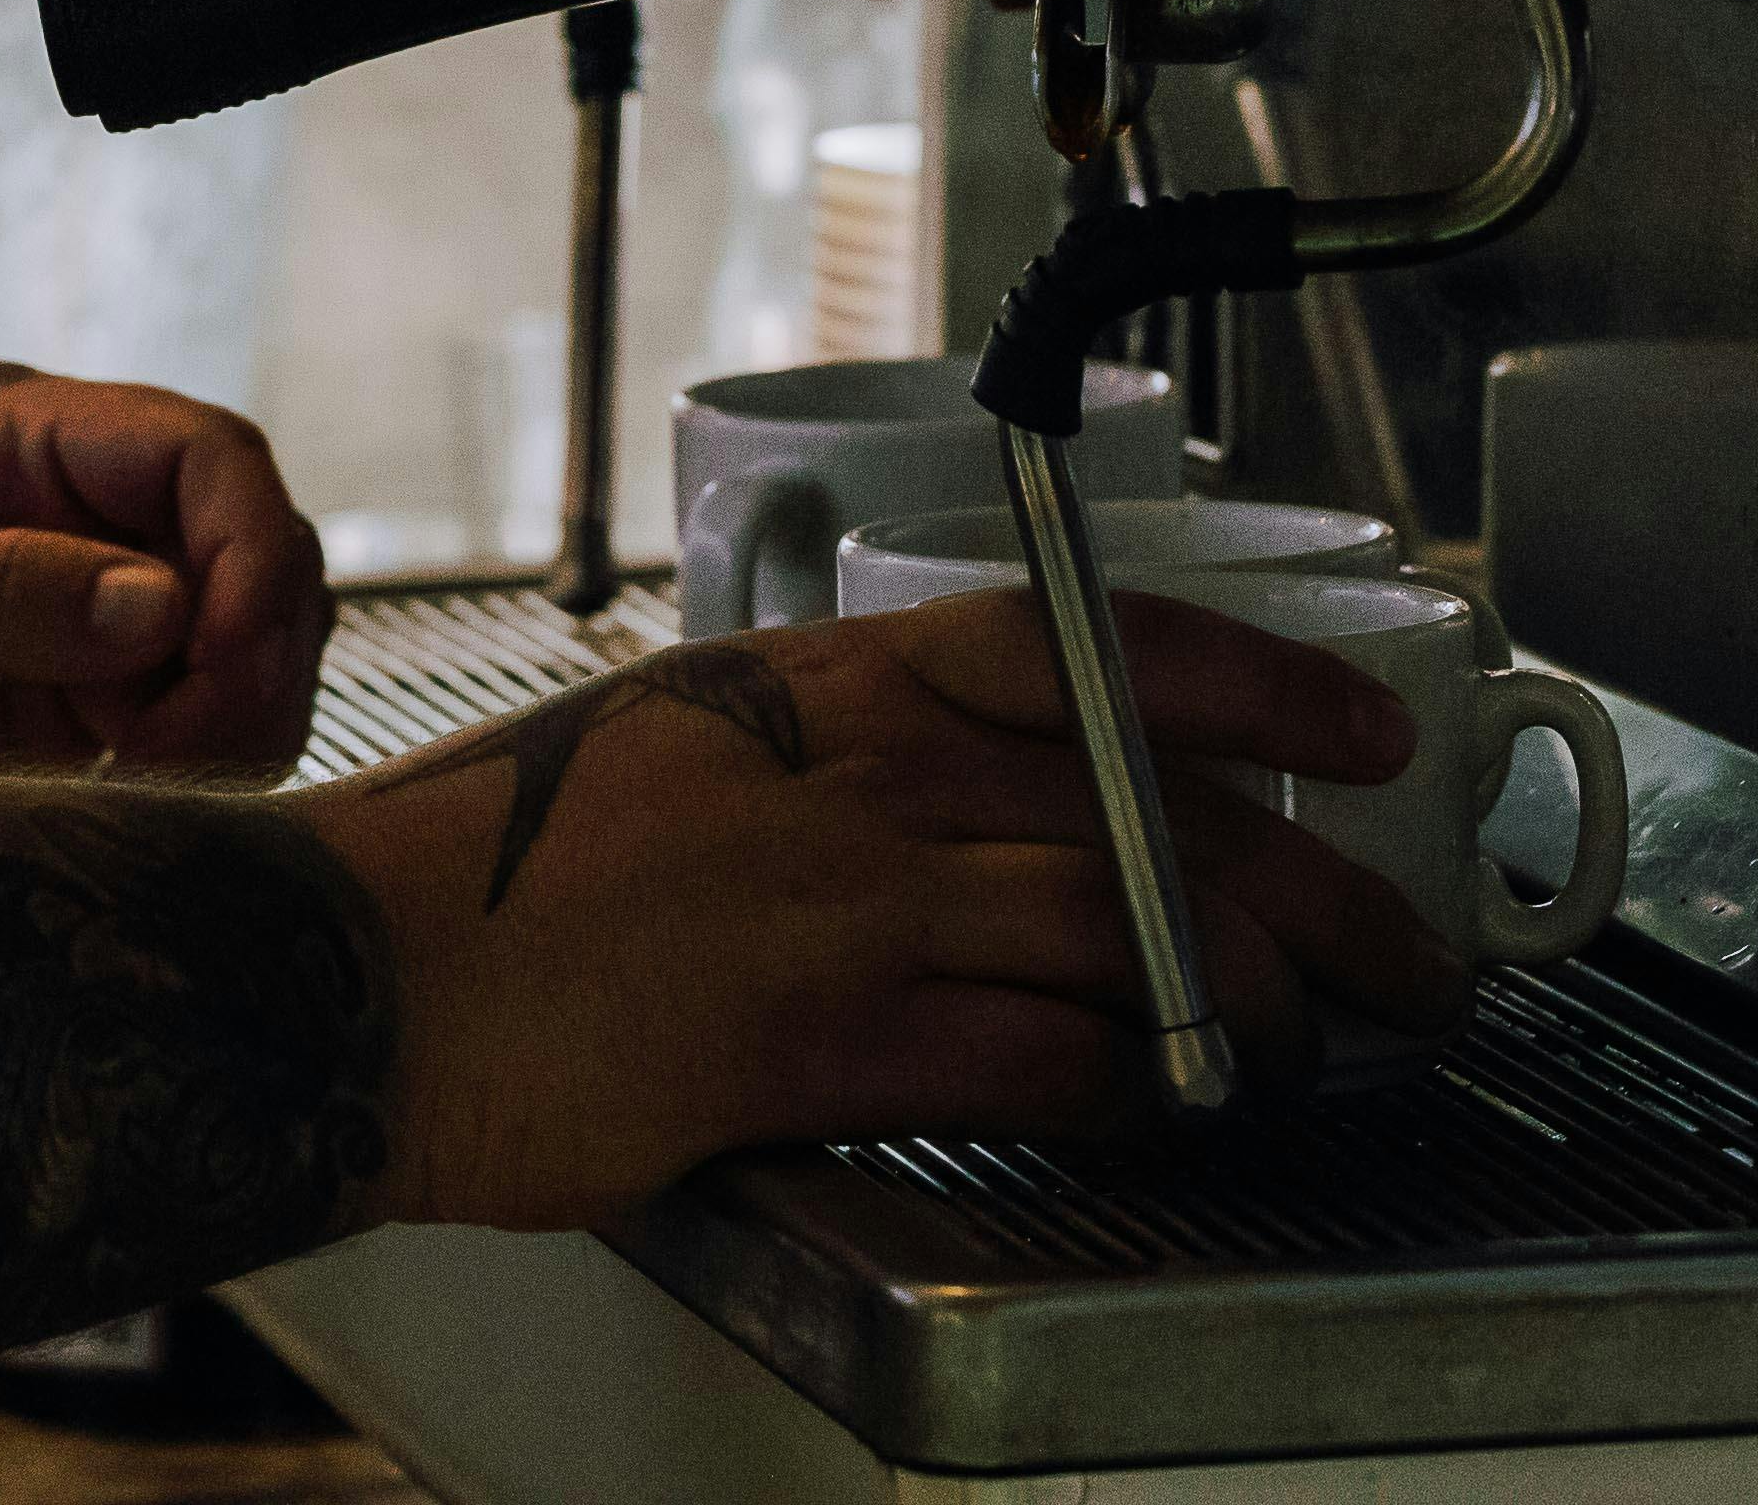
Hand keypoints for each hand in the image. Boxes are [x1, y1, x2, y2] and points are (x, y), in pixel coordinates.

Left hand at [0, 361, 333, 770]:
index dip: (248, 548)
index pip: (202, 450)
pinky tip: (138, 789)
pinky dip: (216, 749)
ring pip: (254, 624)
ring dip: (245, 704)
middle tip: (193, 754)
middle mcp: (75, 492)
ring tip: (151, 775)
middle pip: (254, 538)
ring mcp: (93, 584)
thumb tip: (161, 603)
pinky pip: (215, 700)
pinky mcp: (97, 678)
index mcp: (15, 431)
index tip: (221, 663)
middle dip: (255, 644)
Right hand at [319, 584, 1462, 1222]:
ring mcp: (842, 895)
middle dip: (1319, 892)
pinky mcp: (821, 1031)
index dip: (1252, 686)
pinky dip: (1139, 1087)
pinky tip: (1171, 1112)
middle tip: (1403, 960)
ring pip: (1134, 930)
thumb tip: (934, 818)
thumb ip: (809, 771)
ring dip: (1259, 1009)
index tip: (1357, 733)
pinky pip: (1046, 1055)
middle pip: (1155, 808)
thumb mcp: (664, 758)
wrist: (354, 970)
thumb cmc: (479, 881)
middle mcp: (850, 767)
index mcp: (815, 678)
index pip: (1089, 645)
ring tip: (1316, 1059)